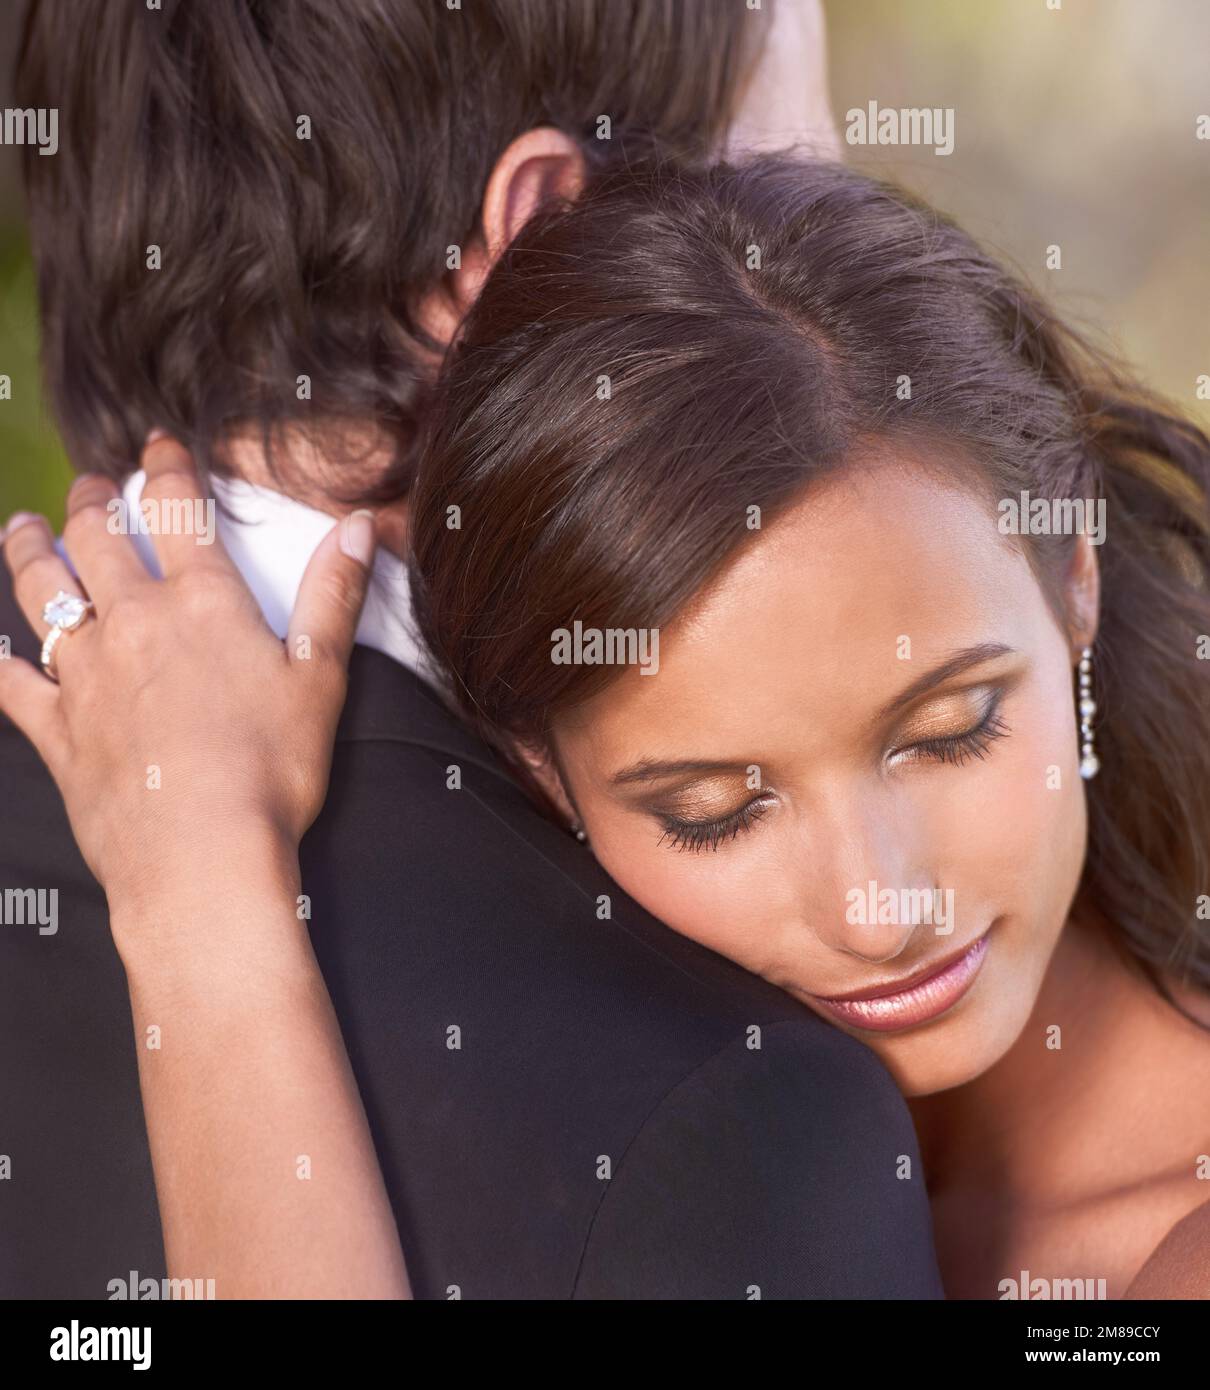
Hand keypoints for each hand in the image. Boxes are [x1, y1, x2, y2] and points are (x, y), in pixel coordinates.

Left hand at [0, 437, 375, 925]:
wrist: (201, 854)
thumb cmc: (271, 770)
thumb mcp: (321, 677)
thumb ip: (333, 595)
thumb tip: (356, 527)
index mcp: (202, 605)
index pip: (177, 512)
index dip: (166, 469)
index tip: (158, 445)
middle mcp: (133, 624)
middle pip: (97, 539)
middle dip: (90, 500)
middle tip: (89, 484)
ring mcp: (86, 675)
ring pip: (42, 594)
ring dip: (29, 552)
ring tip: (22, 528)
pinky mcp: (57, 730)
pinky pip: (12, 684)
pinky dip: (0, 662)